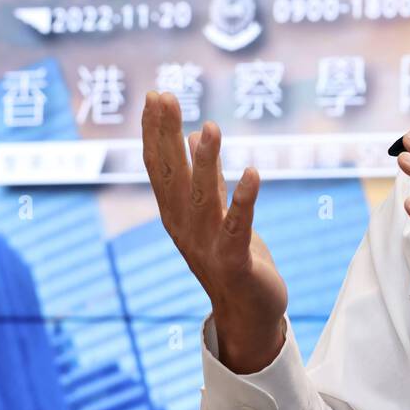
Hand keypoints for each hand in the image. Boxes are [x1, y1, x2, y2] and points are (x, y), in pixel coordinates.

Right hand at [141, 91, 286, 373]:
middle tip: (164, 96)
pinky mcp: (236, 261)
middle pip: (172, 176)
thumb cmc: (232, 258)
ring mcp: (208, 244)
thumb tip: (195, 134)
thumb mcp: (215, 211)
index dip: (156, 132)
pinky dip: (246, 200)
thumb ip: (205, 174)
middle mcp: (185, 227)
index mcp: (177, 214)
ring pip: (204, 197)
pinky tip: (254, 173)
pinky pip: (239, 227)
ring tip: (212, 126)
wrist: (247, 314)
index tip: (155, 96)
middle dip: (167, 135)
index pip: (160, 167)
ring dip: (207, 161)